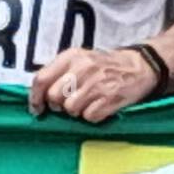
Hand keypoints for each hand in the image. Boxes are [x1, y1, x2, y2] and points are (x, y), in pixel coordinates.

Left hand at [29, 47, 156, 122]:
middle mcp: (82, 68)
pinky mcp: (109, 98)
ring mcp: (96, 83)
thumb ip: (59, 72)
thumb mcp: (80, 59)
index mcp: (71, 56)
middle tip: (66, 104)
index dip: (35, 97)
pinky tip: (99, 106)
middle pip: (54, 97)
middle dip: (58, 106)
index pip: (41, 78)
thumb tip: (39, 93)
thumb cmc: (103, 65)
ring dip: (76, 112)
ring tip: (86, 103)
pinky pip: (89, 117)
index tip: (37, 108)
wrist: (138, 66)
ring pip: (70, 109)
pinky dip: (92, 116)